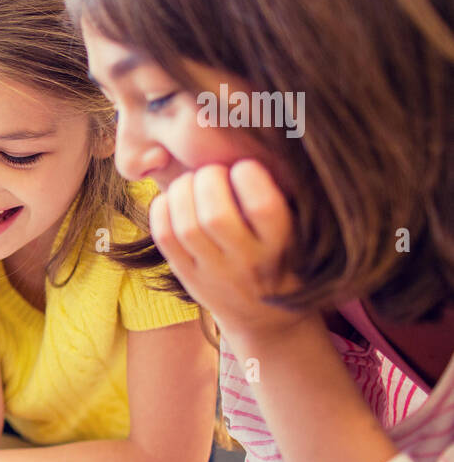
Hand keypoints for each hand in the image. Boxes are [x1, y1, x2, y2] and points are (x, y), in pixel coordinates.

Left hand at [150, 160, 306, 346]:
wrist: (267, 321)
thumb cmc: (285, 258)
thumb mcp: (300, 231)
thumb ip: (283, 195)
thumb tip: (258, 141)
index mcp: (283, 246)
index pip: (263, 206)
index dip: (248, 175)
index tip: (244, 167)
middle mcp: (248, 263)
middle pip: (216, 215)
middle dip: (209, 180)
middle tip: (212, 172)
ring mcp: (214, 273)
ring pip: (186, 225)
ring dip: (183, 191)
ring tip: (192, 182)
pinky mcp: (187, 276)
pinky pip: (165, 238)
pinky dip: (162, 209)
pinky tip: (173, 200)